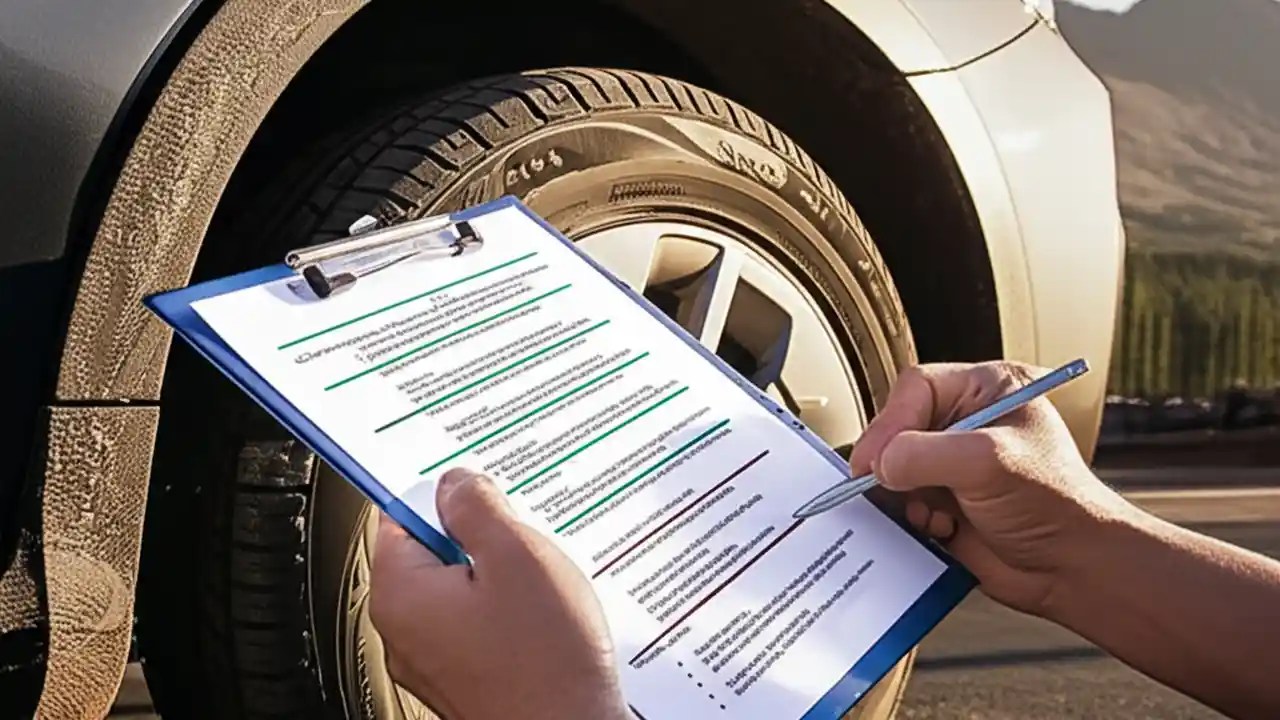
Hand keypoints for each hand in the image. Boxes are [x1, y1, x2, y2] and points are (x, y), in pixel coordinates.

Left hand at [369, 469, 629, 719]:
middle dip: (478, 538)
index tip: (477, 491)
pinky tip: (543, 619)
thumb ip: (478, 507)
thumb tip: (457, 484)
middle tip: (522, 543)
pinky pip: (478, 625)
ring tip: (539, 587)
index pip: (400, 516)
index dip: (444, 495)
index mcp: (401, 595)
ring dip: (498, 577)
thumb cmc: (545, 662)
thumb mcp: (517, 554)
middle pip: (432, 553)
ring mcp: (434, 661)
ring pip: (461, 589)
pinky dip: (507, 613)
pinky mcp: (465, 679)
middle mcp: (405, 633)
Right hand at [850, 361, 1131, 616]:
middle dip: (892, 461)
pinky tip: (939, 527)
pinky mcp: (946, 501)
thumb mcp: (989, 464)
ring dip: (900, 493)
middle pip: (900, 427)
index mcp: (988, 390)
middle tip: (885, 485)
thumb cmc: (1057, 505)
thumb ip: (925, 455)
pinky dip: (910, 517)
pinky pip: (903, 502)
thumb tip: (880, 462)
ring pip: (896, 468)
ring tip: (926, 511)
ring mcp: (955, 464)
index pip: (917, 389)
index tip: (875, 459)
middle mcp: (969, 422)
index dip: (891, 421)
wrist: (1074, 569)